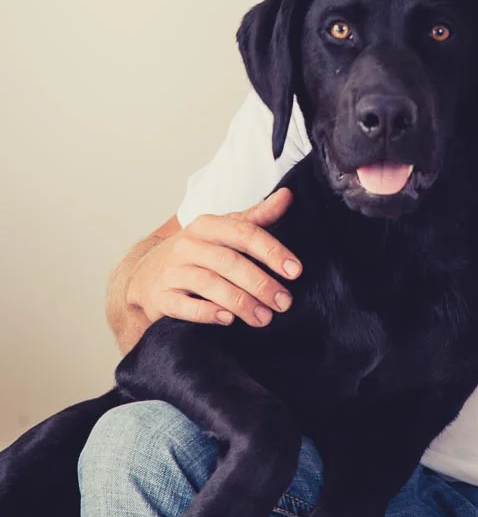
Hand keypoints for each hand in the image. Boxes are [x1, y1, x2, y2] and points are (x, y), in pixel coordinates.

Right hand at [126, 189, 300, 328]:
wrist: (143, 274)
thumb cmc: (194, 251)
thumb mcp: (222, 230)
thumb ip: (255, 217)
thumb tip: (287, 195)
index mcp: (207, 225)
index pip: (244, 233)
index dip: (272, 251)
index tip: (295, 271)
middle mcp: (188, 245)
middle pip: (229, 262)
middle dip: (261, 283)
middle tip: (284, 302)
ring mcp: (172, 271)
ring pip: (210, 284)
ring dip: (241, 302)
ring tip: (264, 318)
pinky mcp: (160, 296)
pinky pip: (184, 305)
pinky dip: (207, 313)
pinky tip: (228, 320)